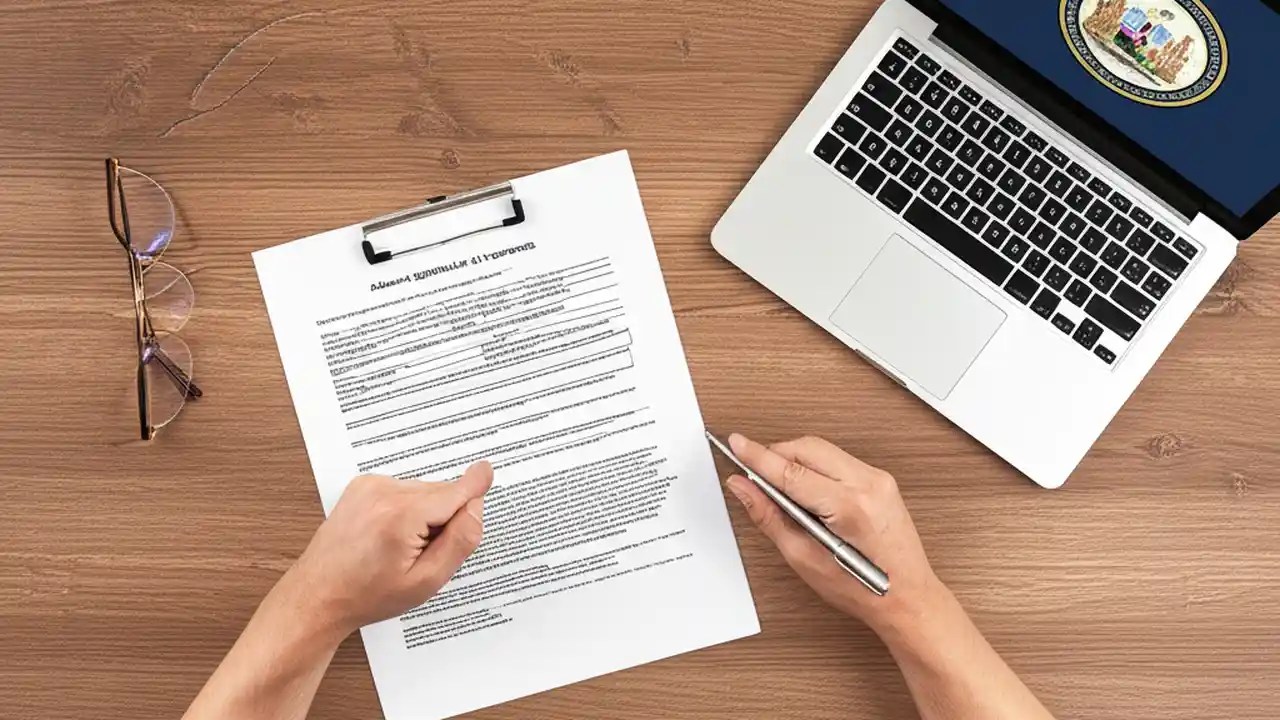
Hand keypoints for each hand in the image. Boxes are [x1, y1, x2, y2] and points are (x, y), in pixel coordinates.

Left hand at [284, 463, 492, 637]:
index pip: (454, 493)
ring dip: (424, 515)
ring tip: (400, 548)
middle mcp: (384, 492)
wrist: (318, 595)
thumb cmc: (368, 595)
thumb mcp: (425, 582)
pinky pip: (404, 490)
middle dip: (443, 519)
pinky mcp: (362, 485)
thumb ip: (458, 541)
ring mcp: (370, 486)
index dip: (474, 489)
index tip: (488, 471)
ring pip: (424, 491)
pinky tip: (389, 535)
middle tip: (422, 554)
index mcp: (401, 516)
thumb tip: (476, 505)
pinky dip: (406, 509)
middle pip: (441, 493)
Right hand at [724, 434, 942, 633]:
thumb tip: (744, 489)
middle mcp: (868, 485)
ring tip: (779, 488)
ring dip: (794, 460)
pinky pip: (838, 459)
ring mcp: (878, 479)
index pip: (790, 471)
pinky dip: (815, 467)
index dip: (757, 456)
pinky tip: (806, 489)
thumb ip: (769, 517)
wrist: (908, 597)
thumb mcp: (804, 558)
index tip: (736, 443)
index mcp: (849, 507)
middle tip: (753, 474)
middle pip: (806, 448)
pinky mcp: (881, 480)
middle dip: (775, 454)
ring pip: (822, 449)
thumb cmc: (864, 589)